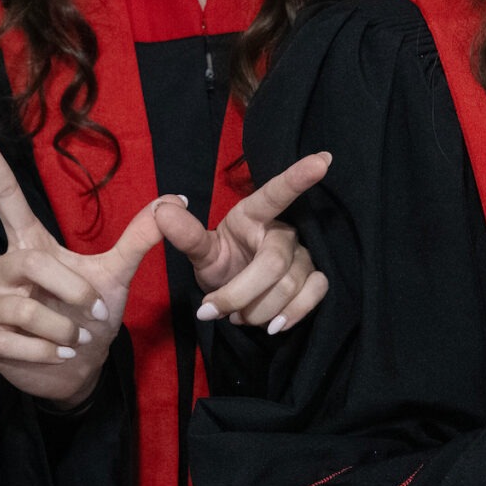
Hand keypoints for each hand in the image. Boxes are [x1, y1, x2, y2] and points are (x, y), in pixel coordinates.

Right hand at [0, 117, 167, 405]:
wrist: (78, 369)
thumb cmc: (91, 316)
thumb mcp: (116, 274)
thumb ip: (139, 237)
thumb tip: (177, 199)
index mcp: (30, 243)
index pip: (5, 194)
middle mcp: (3, 266)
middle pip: (31, 263)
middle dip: (72, 290)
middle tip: (98, 311)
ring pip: (24, 307)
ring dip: (63, 326)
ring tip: (79, 337)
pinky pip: (10, 339)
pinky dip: (44, 350)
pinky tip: (61, 353)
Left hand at [155, 152, 331, 334]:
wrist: (235, 295)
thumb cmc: (223, 264)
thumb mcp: (201, 252)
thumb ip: (185, 234)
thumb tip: (162, 209)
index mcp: (255, 214)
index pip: (276, 193)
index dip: (298, 177)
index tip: (323, 159)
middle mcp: (283, 231)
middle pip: (274, 264)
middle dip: (241, 294)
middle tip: (218, 310)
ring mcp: (303, 255)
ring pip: (291, 285)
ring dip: (259, 311)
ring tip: (239, 317)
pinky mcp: (316, 278)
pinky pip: (316, 293)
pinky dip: (293, 314)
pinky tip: (274, 325)